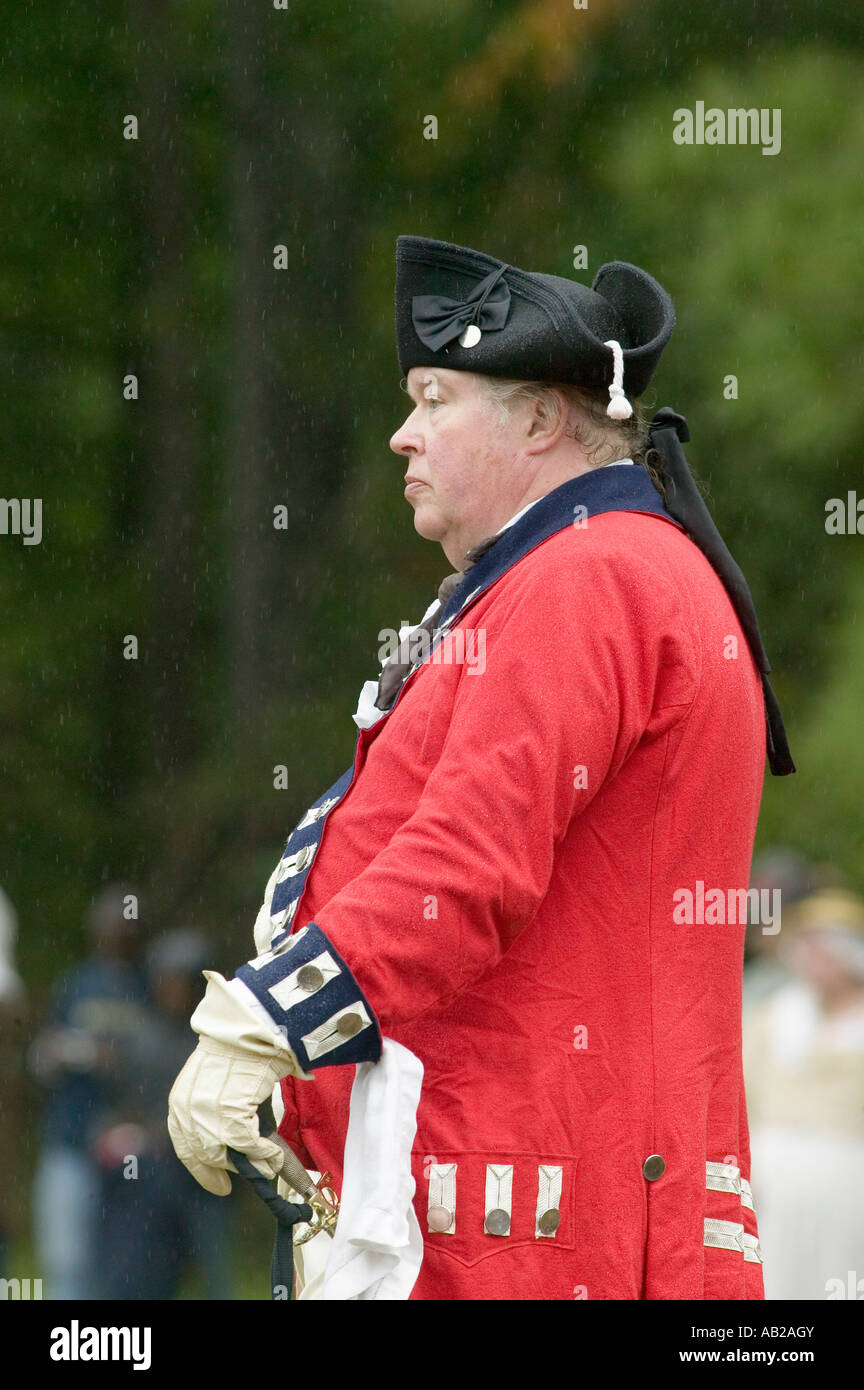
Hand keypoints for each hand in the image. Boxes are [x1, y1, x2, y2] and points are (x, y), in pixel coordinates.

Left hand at [168, 1037, 292, 1195]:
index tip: (220, 1187)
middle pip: (209, 1156)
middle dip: (233, 1167)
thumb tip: (232, 1148)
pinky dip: (265, 1154)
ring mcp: (207, 1117)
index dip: (204, 1172)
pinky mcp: (231, 1117)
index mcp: (179, 1105)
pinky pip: (250, 1147)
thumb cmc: (237, 1053)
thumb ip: (211, 1113)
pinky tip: (275, 1153)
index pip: (187, 1151)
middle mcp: (187, 1114)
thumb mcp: (210, 1083)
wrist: (249, 1031)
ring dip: (254, 1163)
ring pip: (229, 1156)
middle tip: (257, 1170)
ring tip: (271, 1161)